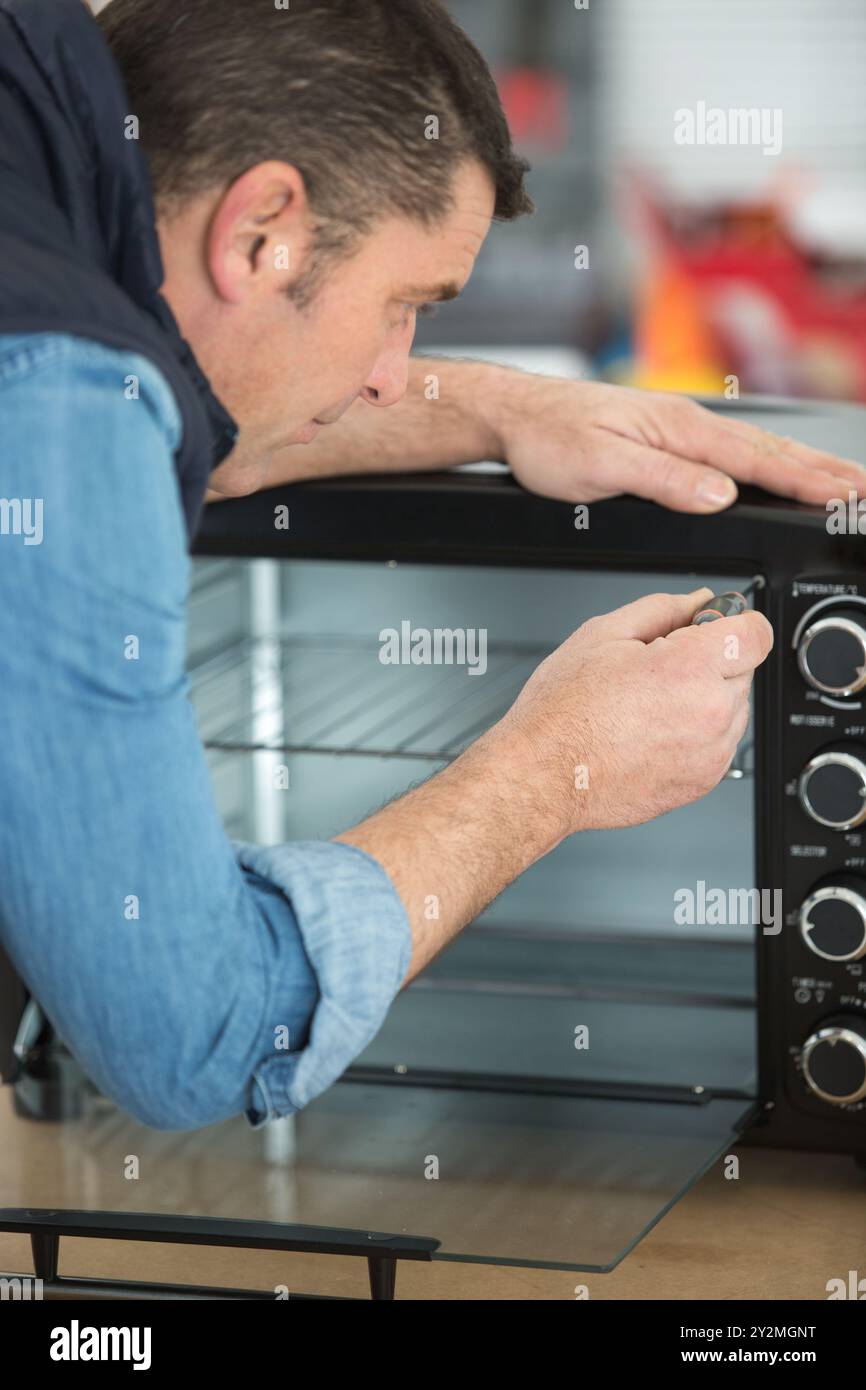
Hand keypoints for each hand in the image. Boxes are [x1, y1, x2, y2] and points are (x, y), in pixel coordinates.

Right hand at [496, 589, 772, 835]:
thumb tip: (696, 602)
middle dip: (710, 660)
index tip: (716, 624)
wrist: (545, 776)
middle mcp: (711, 713)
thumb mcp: (602, 635)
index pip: (755, 632)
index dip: (736, 621)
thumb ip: (662, 610)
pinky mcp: (704, 780)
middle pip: (743, 668)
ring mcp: (711, 752)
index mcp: (689, 669)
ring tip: (650, 705)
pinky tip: (653, 731)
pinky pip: (719, 743)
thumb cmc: (562, 714)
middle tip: (658, 669)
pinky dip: (697, 734)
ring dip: (705, 698)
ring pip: (733, 707)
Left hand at [498, 377, 865, 512]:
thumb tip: (720, 494)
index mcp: (677, 430)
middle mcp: (684, 424)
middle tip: (862, 492)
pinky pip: (730, 450)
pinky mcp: (665, 436)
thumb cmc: (547, 436)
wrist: (513, 414)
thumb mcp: (600, 466)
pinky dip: (766, 460)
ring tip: (838, 481)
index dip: (805, 482)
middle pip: (768, 452)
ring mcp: (677, 428)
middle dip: (822, 472)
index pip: (755, 462)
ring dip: (801, 465)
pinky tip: (775, 468)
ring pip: (753, 449)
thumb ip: (663, 480)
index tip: (844, 496)